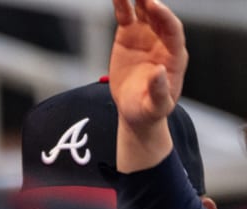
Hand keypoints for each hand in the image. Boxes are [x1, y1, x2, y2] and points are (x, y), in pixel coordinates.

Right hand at [110, 0, 186, 171]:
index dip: (164, 17)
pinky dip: (121, 5)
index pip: (172, 30)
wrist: (135, 109)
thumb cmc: (149, 110)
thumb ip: (159, 90)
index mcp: (174, 55)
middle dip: (150, 2)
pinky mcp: (128, 37)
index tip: (153, 5)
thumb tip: (159, 71)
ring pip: (143, 11)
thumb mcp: (156, 106)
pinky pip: (126, 17)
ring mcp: (145, 36)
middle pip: (159, 15)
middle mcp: (162, 41)